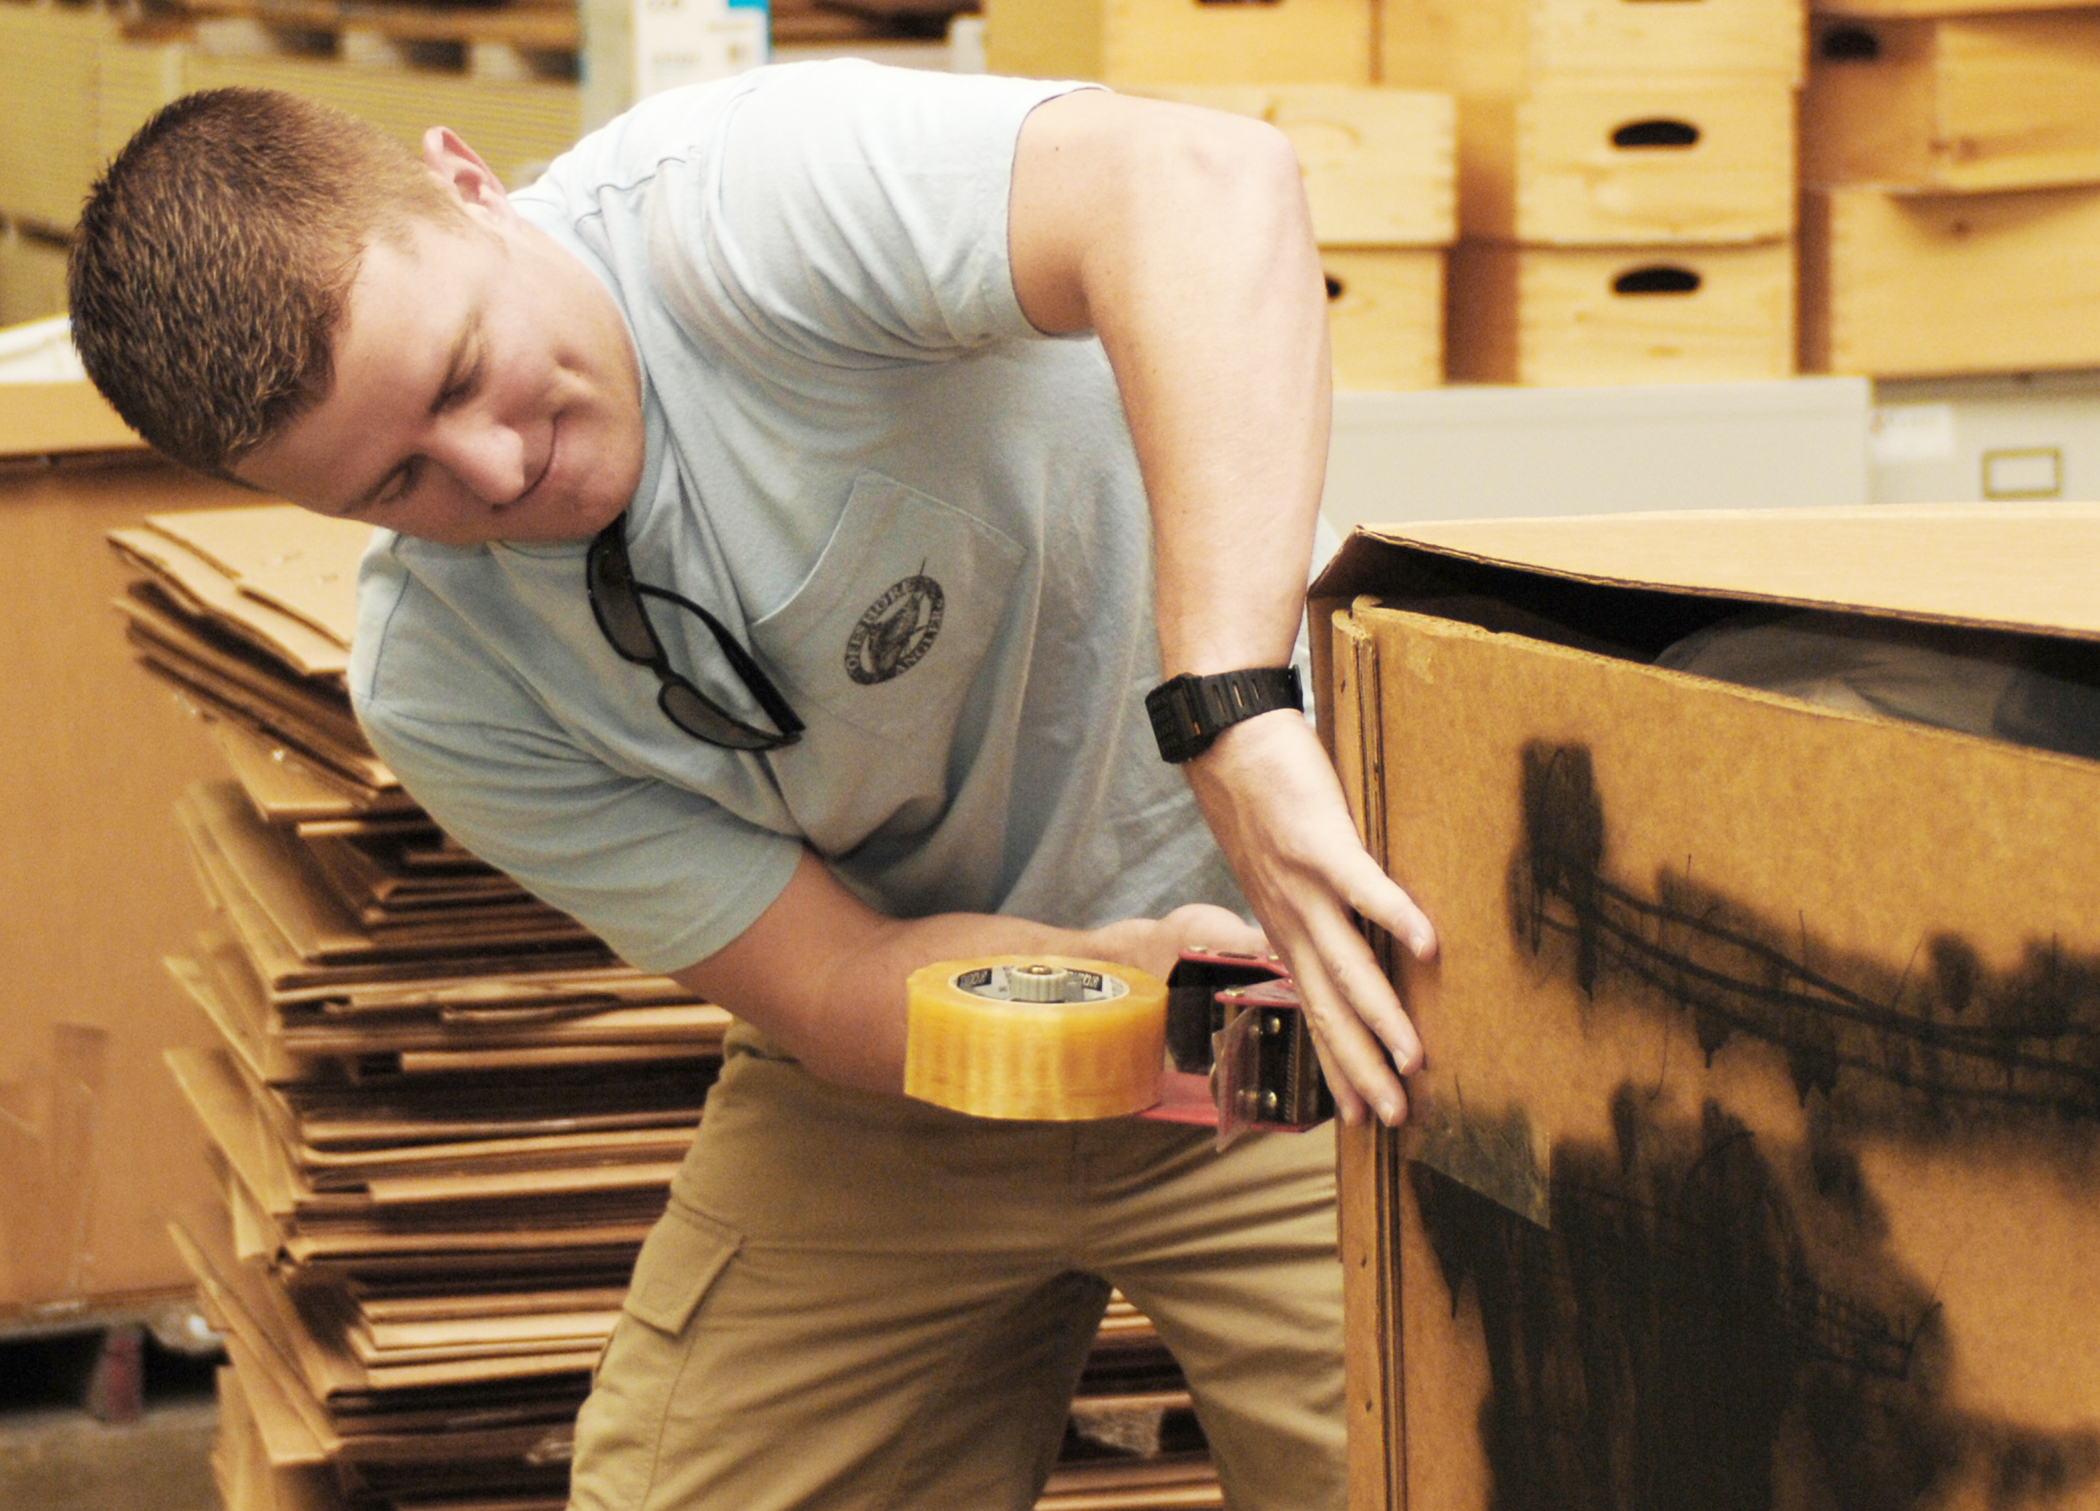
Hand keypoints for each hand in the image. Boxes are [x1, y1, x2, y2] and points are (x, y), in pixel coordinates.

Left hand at [1182, 709, 1436, 1126]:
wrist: (1226, 740)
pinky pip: (1362, 888)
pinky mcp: (1321, 842)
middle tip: (1394, 1118)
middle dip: (1362, 1069)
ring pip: (1346, 965)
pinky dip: (1394, 917)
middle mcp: (1291, 921)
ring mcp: (1304, 885)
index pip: (1312, 1013)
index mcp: (1284, 930)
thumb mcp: (1276, 870)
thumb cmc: (1260, 800)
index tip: (1357, 1118)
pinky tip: (1428, 946)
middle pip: (1330, 1009)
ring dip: (1381, 1016)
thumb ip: (1306, 907)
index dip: (1335, 1066)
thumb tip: (1340, 936)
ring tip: (1414, 1058)